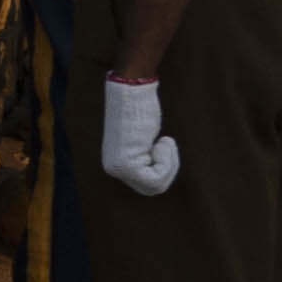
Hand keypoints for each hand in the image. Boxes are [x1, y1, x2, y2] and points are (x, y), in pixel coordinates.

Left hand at [100, 75, 181, 196]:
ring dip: (170, 164)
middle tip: (164, 144)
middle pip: (152, 189)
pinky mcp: (125, 164)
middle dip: (168, 169)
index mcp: (116, 164)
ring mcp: (117, 168)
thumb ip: (145, 155)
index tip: (159, 145)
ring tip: (162, 142)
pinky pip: (156, 179)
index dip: (164, 168)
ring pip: (156, 186)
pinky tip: (161, 142)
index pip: (147, 184)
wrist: (133, 92)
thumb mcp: (143, 138)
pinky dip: (168, 161)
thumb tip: (153, 162)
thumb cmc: (141, 110)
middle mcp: (112, 169)